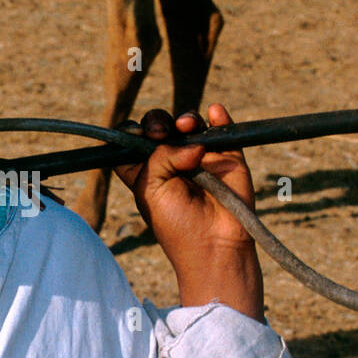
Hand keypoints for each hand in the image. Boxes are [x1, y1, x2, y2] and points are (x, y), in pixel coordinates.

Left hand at [113, 104, 263, 319]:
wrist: (215, 246)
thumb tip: (191, 142)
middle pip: (159, 127)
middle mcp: (171, 162)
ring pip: (188, 124)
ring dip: (185, 119)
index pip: (132, 142)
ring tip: (185, 128)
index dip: (131, 133)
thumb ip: (159, 157)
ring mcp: (199, 157)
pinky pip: (222, 128)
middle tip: (160, 134)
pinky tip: (213, 111)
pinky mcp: (226, 157)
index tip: (135, 136)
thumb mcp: (151, 190)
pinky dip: (218, 115)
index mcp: (146, 172)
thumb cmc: (177, 225)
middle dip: (157, 123)